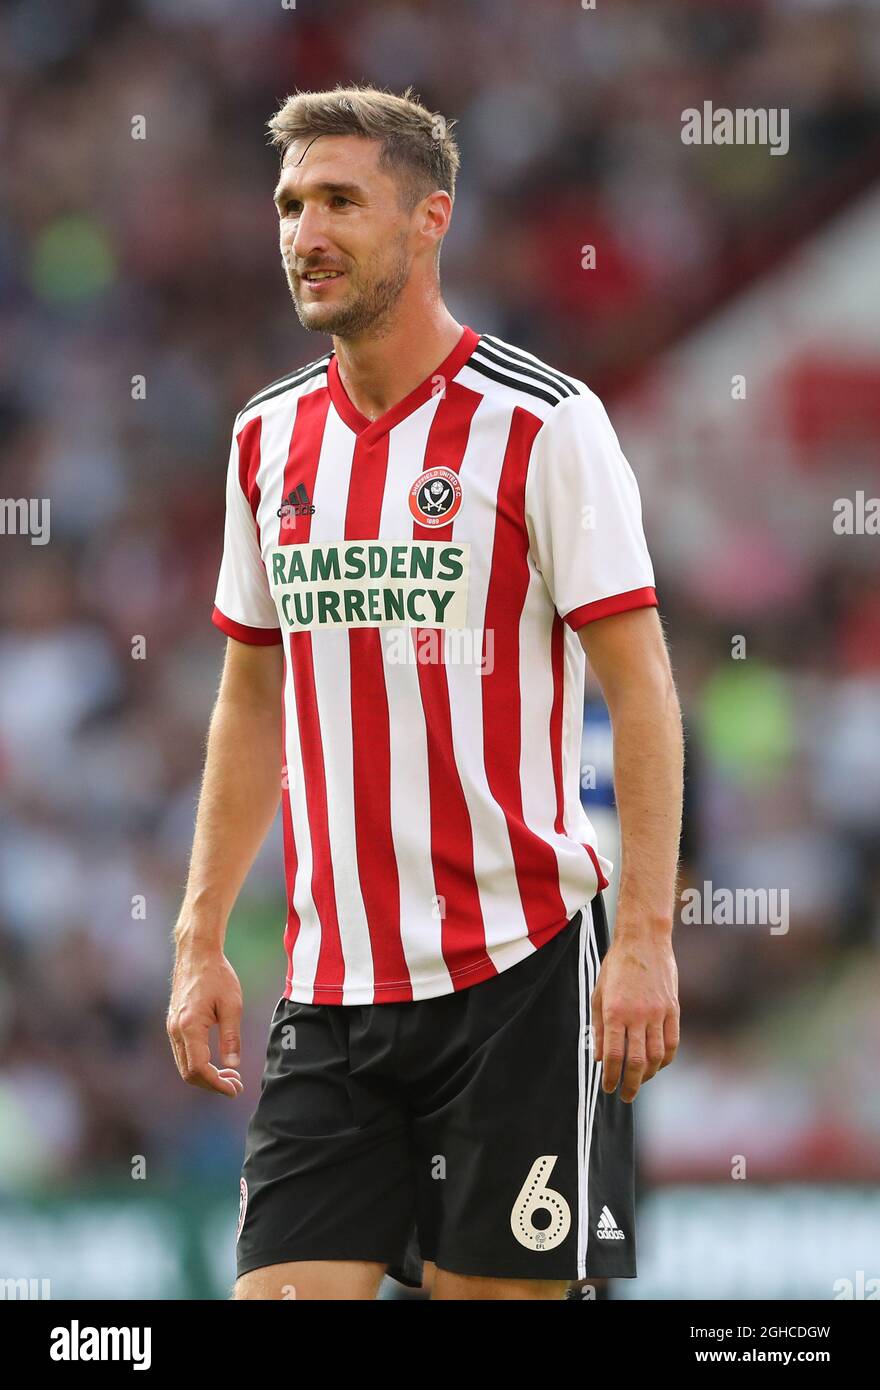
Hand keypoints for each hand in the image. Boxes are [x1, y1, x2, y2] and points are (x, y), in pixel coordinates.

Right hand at [167, 943, 244, 1098]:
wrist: (197, 953)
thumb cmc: (217, 975)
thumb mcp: (232, 1005)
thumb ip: (231, 1038)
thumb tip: (233, 1066)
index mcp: (189, 1026)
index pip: (199, 1068)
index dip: (217, 1084)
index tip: (235, 1090)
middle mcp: (175, 1030)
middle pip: (188, 1073)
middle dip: (212, 1084)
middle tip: (236, 1085)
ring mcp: (171, 1027)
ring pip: (184, 1065)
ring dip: (205, 1076)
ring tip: (230, 1076)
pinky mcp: (173, 1024)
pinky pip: (182, 1054)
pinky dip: (198, 1064)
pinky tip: (217, 1062)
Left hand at [591, 927, 678, 1102]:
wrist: (644, 941)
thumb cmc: (617, 965)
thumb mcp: (599, 994)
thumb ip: (598, 1028)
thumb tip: (598, 1058)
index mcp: (615, 1011)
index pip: (614, 1054)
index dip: (610, 1076)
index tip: (607, 1087)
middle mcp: (638, 1015)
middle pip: (637, 1061)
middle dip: (631, 1083)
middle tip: (625, 1096)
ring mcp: (658, 1012)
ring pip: (657, 1056)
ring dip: (649, 1075)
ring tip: (640, 1082)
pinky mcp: (673, 1009)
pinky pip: (672, 1042)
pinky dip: (666, 1059)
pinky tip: (658, 1065)